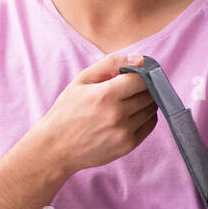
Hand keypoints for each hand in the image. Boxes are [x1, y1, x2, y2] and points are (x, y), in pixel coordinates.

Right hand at [34, 52, 156, 174]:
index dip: (141, 74)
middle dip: (143, 87)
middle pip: (148, 93)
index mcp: (105, 95)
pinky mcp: (127, 145)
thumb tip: (140, 60)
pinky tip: (133, 114)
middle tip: (132, 88)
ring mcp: (124, 132)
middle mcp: (117, 114)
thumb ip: (110, 64)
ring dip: (146, 102)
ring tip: (130, 101)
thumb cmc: (66, 111)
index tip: (136, 75)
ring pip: (151, 109)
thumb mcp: (81, 80)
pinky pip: (149, 125)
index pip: (140, 78)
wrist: (56, 147)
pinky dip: (146, 117)